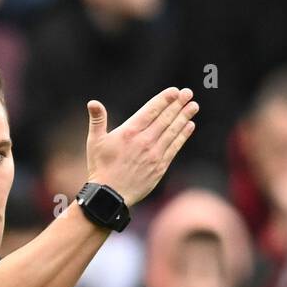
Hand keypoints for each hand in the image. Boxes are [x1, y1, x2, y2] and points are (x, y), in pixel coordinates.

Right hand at [85, 87, 197, 207]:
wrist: (110, 195)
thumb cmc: (101, 167)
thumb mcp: (95, 141)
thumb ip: (97, 120)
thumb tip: (93, 102)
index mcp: (129, 132)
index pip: (151, 111)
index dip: (164, 99)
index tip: (175, 91)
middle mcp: (144, 141)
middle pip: (165, 118)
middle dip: (178, 104)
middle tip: (189, 93)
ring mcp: (154, 154)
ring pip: (172, 131)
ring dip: (184, 117)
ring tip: (194, 106)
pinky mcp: (160, 167)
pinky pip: (174, 147)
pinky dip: (183, 136)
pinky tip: (189, 126)